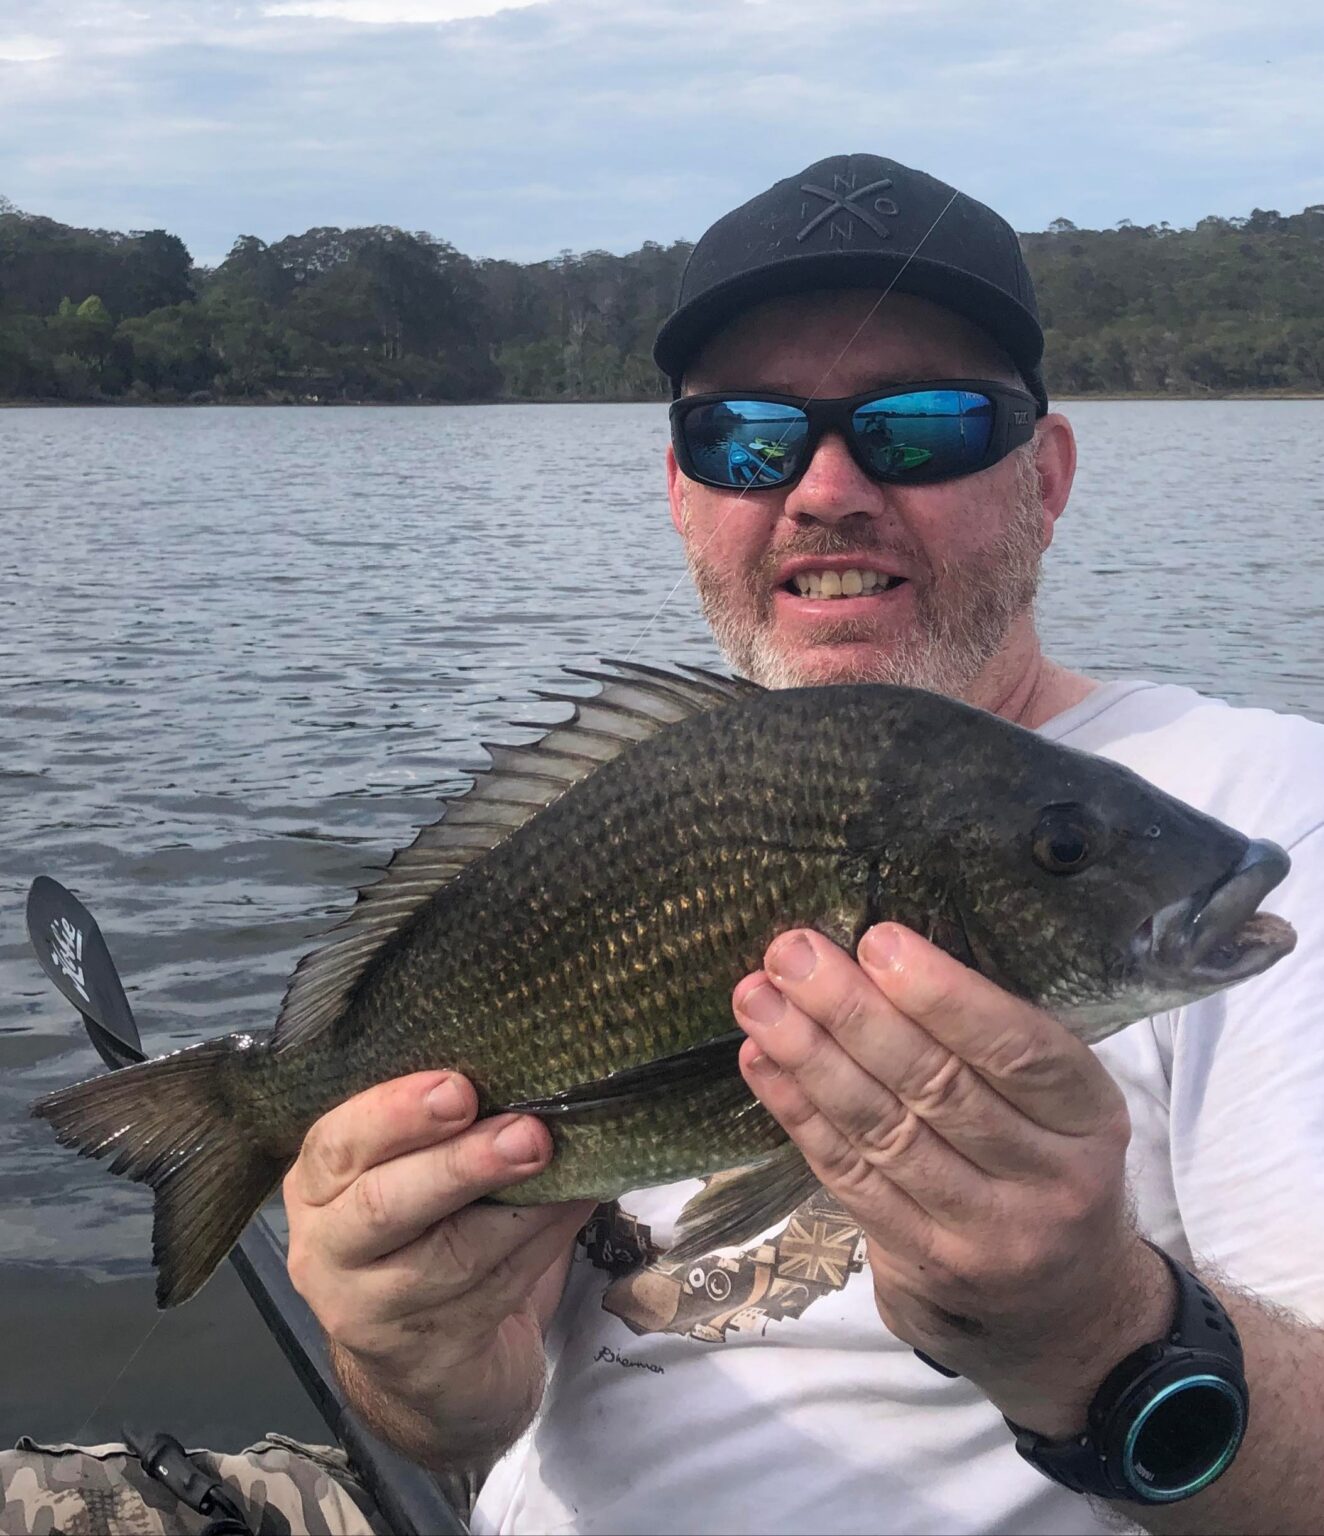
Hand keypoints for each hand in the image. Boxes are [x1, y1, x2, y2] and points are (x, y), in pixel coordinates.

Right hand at [284, 1071, 592, 1459]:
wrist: (423, 1360)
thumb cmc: (421, 1230)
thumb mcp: (403, 1174)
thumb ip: (436, 1128)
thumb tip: (520, 1067)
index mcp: (315, 1185)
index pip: (336, 1144)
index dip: (395, 1113)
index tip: (460, 1088)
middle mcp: (326, 1249)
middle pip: (383, 1204)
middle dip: (460, 1163)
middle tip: (528, 1131)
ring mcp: (370, 1311)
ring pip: (449, 1255)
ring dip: (520, 1206)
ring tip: (563, 1164)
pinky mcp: (426, 1355)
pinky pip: (495, 1289)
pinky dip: (542, 1241)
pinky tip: (574, 1204)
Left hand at [732, 923, 1170, 1434]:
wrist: (1068, 1313)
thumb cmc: (1049, 1165)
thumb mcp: (1059, 1105)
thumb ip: (991, 1040)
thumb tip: (879, 954)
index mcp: (1090, 1117)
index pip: (1018, 1050)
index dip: (944, 996)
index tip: (877, 941)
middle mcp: (1048, 1181)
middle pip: (937, 1088)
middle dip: (853, 1012)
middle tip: (792, 954)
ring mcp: (983, 1235)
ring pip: (882, 1132)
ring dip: (808, 1058)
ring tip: (758, 999)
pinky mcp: (921, 1266)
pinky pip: (848, 1177)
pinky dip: (798, 1113)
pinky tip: (761, 1061)